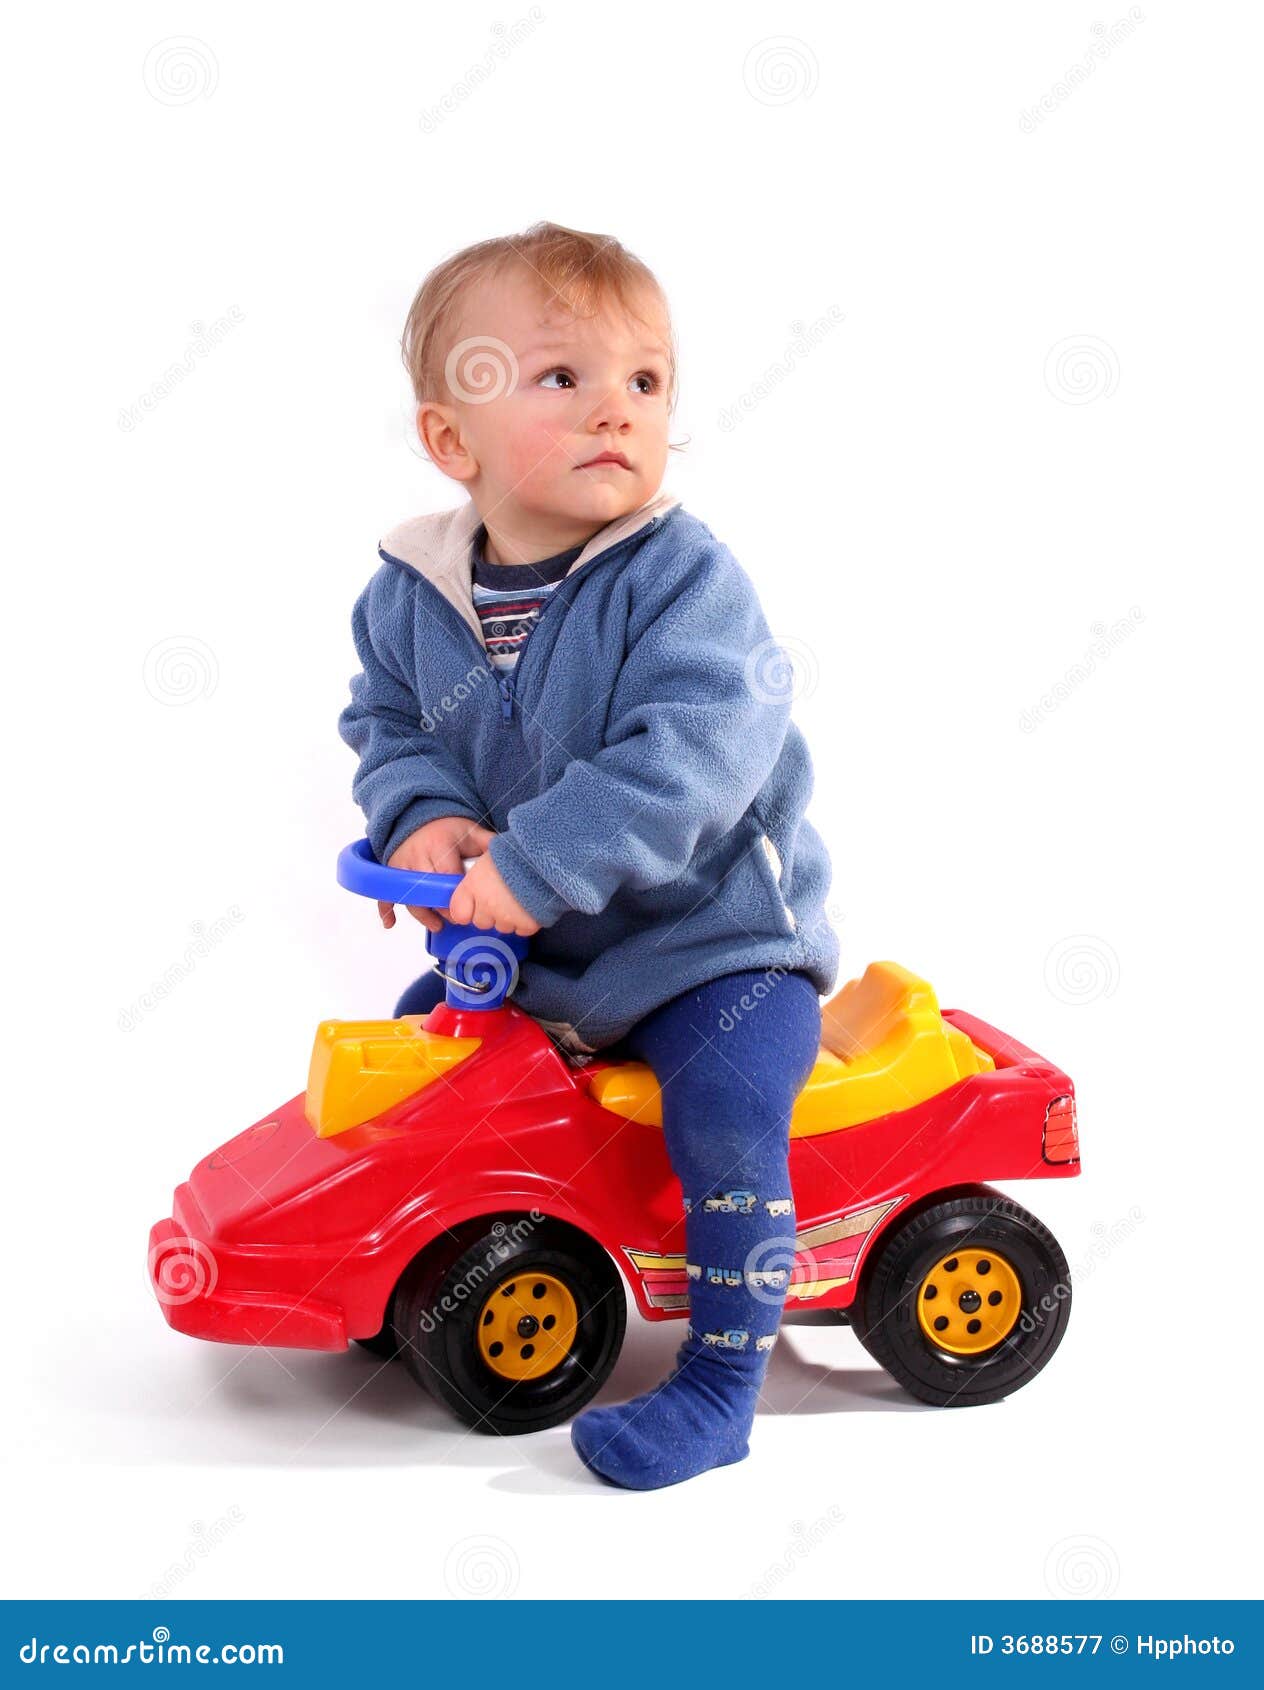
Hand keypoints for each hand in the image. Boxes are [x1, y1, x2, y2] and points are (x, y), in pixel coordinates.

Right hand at [380, 816, 494, 933]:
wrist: (419, 817)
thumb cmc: (448, 828)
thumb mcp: (470, 831)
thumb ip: (488, 843)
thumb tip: (512, 855)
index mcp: (438, 844)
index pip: (447, 874)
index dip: (457, 895)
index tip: (469, 908)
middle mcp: (417, 854)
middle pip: (428, 889)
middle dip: (442, 908)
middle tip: (457, 920)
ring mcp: (400, 863)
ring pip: (409, 896)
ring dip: (422, 914)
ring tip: (438, 926)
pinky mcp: (390, 871)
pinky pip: (385, 892)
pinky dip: (385, 909)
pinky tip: (390, 923)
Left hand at [448, 850, 539, 936]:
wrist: (544, 859)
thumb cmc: (515, 854)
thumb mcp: (486, 859)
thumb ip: (474, 881)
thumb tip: (470, 895)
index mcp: (473, 886)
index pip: (459, 914)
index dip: (467, 910)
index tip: (474, 905)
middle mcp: (487, 905)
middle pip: (481, 923)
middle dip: (489, 914)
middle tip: (502, 896)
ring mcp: (506, 917)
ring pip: (502, 927)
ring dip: (508, 918)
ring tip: (519, 898)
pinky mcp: (526, 924)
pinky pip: (521, 930)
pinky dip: (526, 922)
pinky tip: (530, 905)